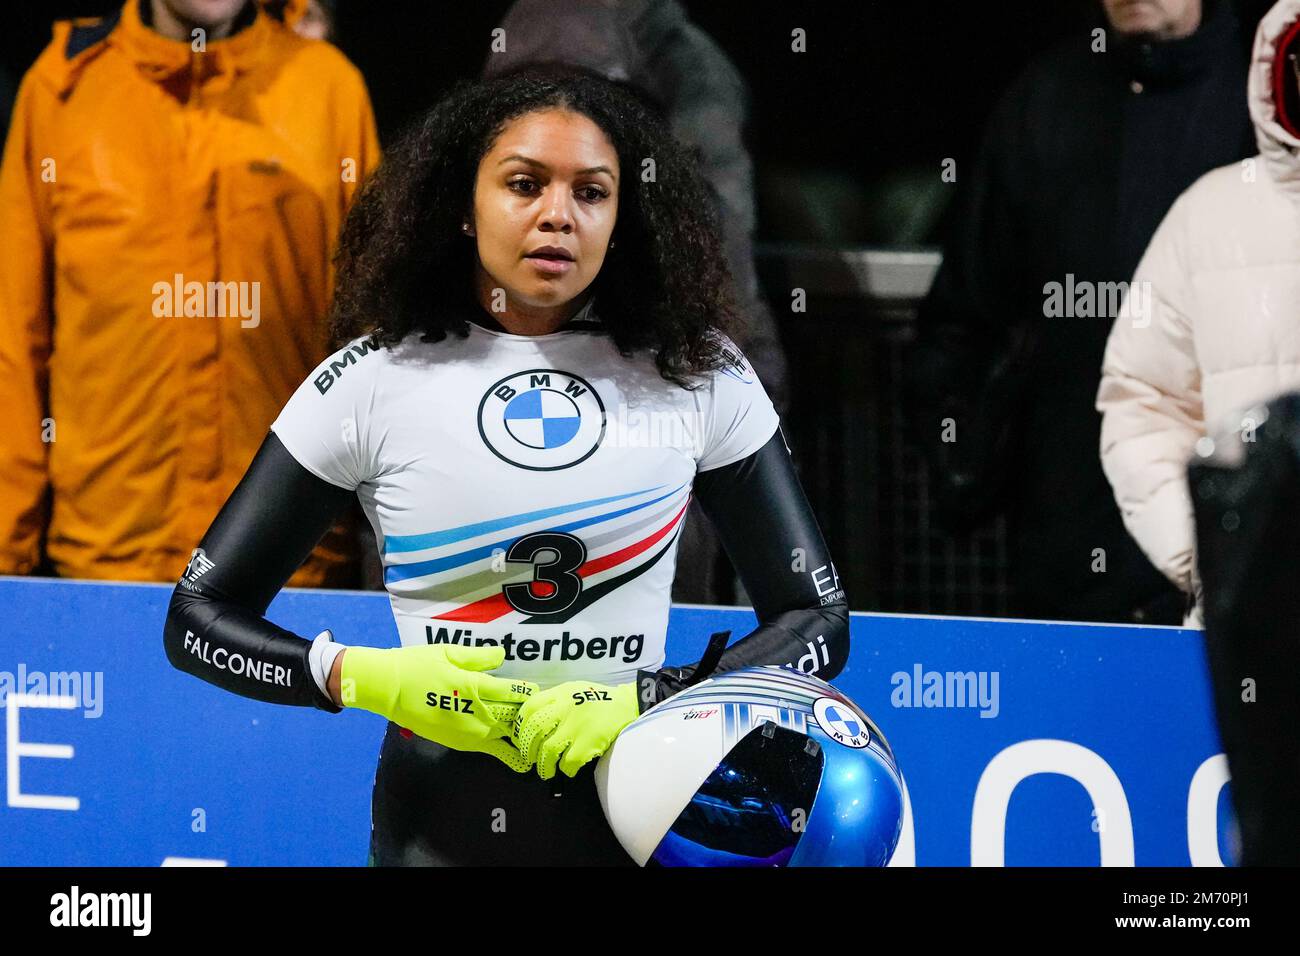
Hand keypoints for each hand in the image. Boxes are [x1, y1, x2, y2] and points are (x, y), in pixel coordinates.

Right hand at [340, 644, 536, 771]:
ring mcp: (467, 731)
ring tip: (540, 734)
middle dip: (530, 714)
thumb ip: (478, 656)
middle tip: (547, 713)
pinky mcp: (459, 743)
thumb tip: (503, 656)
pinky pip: (490, 749)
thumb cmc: (418, 665)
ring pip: (505, 735)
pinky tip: (521, 755)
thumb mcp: (448, 652)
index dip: (529, 692)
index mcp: (473, 686)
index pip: (513, 691)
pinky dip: (506, 751)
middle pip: (513, 715)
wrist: (388, 690)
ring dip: (521, 733)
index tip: (542, 691)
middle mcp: (474, 712)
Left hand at [511, 680, 638, 780]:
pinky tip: (568, 769)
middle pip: (534, 731)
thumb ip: (553, 701)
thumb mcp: (572, 690)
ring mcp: (577, 725)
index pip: (529, 708)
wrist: (628, 705)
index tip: (520, 739)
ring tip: (546, 771)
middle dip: (528, 749)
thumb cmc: (597, 699)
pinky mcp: (589, 742)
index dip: (520, 727)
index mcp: (560, 693)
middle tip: (530, 759)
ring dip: (543, 766)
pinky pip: (568, 762)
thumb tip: (529, 722)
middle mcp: (566, 707)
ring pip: (548, 751)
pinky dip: (565, 769)